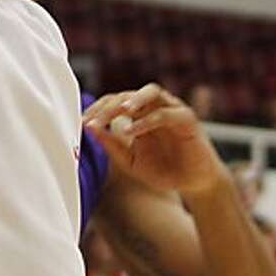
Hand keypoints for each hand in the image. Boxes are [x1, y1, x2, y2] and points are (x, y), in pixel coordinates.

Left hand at [83, 85, 224, 195]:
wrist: (195, 184)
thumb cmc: (163, 170)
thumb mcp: (132, 161)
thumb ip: (112, 146)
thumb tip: (90, 129)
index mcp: (139, 113)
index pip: (114, 102)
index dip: (97, 110)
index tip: (81, 122)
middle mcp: (155, 106)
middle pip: (128, 95)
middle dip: (108, 106)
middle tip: (92, 120)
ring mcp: (172, 109)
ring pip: (151, 91)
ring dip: (133, 99)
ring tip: (119, 110)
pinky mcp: (187, 119)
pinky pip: (165, 113)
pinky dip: (147, 120)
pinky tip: (132, 131)